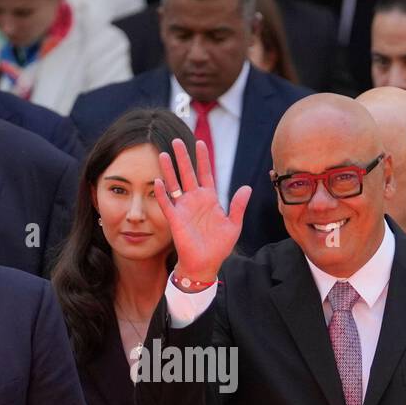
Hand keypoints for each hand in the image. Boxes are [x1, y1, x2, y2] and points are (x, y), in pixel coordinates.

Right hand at [154, 137, 250, 283]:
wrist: (206, 264)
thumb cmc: (219, 246)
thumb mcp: (233, 225)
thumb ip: (238, 206)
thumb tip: (247, 187)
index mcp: (209, 199)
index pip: (205, 173)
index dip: (202, 159)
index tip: (199, 142)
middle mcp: (194, 200)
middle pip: (187, 174)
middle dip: (182, 157)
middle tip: (176, 141)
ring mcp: (183, 209)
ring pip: (174, 184)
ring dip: (169, 170)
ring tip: (163, 154)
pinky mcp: (175, 220)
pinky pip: (167, 204)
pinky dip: (162, 193)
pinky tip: (159, 180)